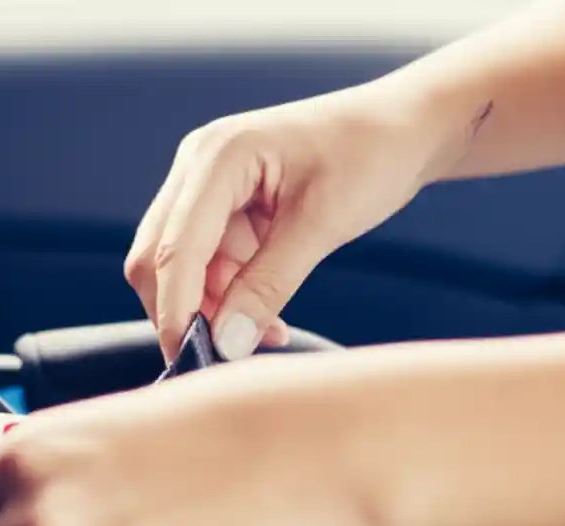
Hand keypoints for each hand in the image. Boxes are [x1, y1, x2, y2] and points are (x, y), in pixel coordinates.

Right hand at [125, 82, 456, 361]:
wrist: (406, 127)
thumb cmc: (372, 154)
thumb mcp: (324, 224)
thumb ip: (269, 285)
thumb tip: (226, 344)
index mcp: (218, 156)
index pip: (175, 247)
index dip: (176, 309)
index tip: (190, 359)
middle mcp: (198, 168)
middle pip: (158, 257)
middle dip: (185, 310)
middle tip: (226, 356)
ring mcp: (206, 187)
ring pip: (181, 268)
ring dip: (212, 308)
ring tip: (269, 334)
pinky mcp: (224, 208)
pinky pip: (209, 265)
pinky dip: (229, 297)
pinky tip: (268, 318)